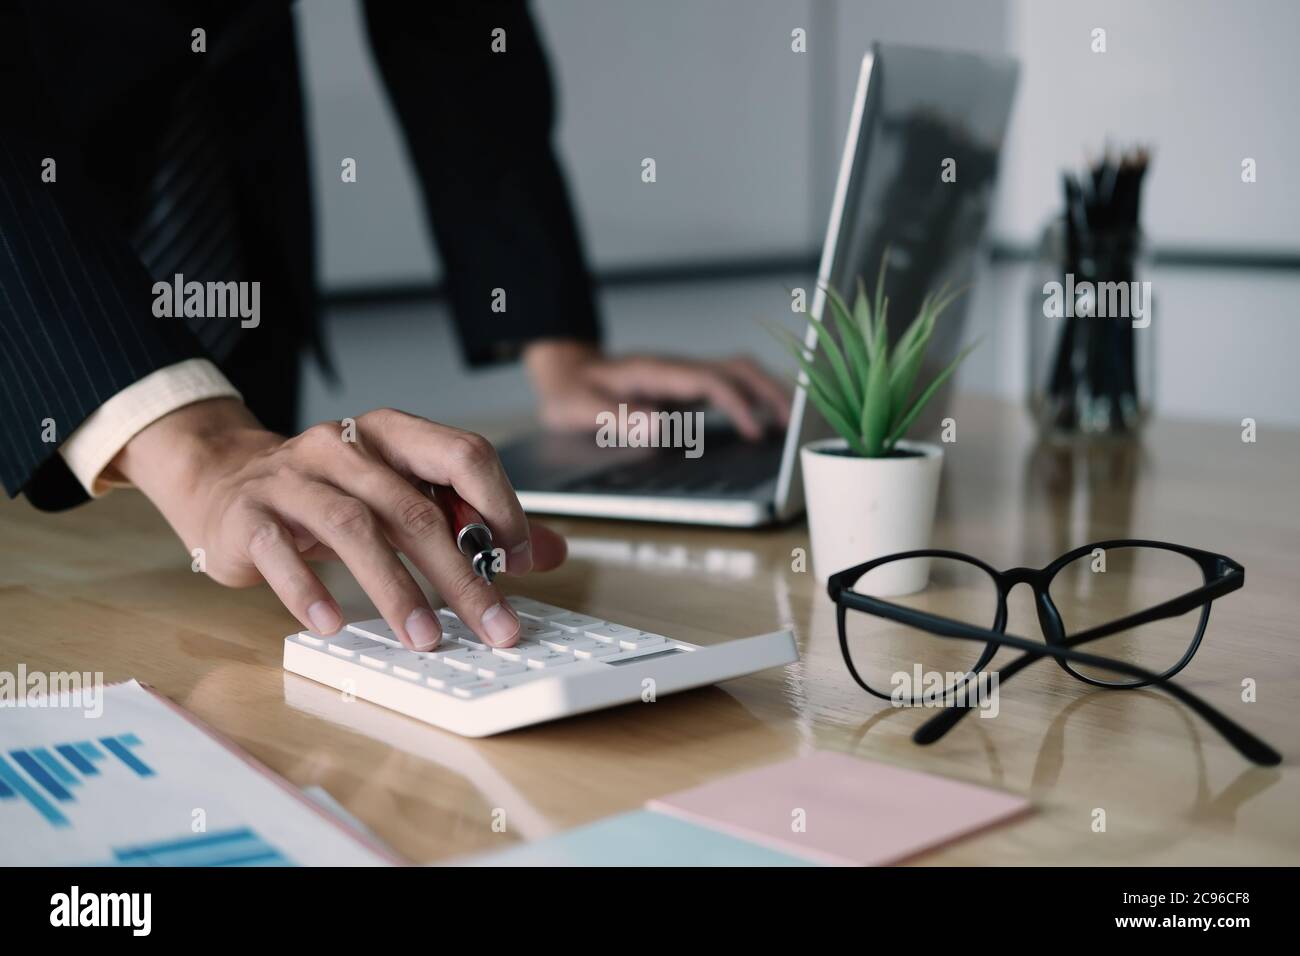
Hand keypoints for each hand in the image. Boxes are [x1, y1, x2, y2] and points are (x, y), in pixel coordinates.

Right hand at [113, 399, 565, 650]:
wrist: (225, 481)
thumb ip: (472, 520)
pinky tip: (334, 624)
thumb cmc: (328, 494)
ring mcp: (292, 478)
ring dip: (396, 590)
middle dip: (461, 574)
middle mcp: (344, 446)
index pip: (462, 454)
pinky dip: (310, 591)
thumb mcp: (401, 495)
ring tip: (425, 637)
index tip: (520, 560)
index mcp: (392, 434)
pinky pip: (282, 553)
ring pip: (355, 529)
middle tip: (492, 625)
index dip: (499, 506)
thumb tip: (548, 552)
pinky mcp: (249, 515)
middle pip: (414, 507)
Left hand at [524, 340, 790, 438]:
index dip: (737, 404)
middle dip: (769, 392)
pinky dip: (753, 399)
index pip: (709, 380)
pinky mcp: (685, 389)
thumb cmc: (571, 391)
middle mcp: (676, 370)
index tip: (755, 432)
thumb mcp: (577, 407)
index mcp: (655, 372)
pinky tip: (765, 422)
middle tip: (795, 425)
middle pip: (736, 369)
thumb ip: (614, 417)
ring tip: (792, 424)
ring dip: (768, 393)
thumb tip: (657, 428)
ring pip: (738, 374)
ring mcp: (683, 377)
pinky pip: (729, 387)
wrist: (566, 372)